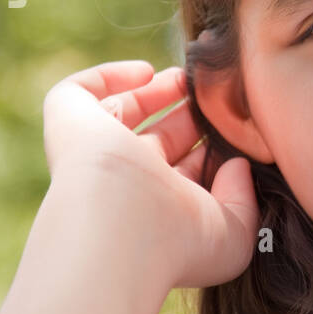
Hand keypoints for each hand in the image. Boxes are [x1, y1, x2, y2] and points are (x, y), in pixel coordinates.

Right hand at [41, 60, 258, 288]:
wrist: (121, 227)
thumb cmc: (179, 240)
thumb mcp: (233, 232)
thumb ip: (243, 198)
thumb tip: (238, 165)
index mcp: (157, 212)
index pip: (184, 174)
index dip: (210, 151)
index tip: (238, 132)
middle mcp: (123, 184)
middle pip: (156, 141)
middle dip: (187, 116)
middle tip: (215, 98)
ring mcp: (94, 153)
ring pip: (122, 115)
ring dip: (157, 93)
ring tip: (190, 79)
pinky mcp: (69, 123)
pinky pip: (79, 93)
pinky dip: (109, 77)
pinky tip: (146, 72)